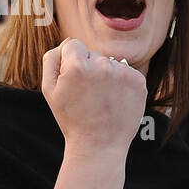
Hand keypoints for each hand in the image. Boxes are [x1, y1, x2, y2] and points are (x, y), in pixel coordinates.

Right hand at [41, 38, 146, 155]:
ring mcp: (123, 73)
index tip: (73, 81)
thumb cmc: (71, 118)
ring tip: (102, 100)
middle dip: (88, 69)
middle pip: (92, 54)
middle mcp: (102, 65)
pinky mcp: (138, 81)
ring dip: (105, 76)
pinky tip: (114, 100)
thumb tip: (67, 43)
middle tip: (87, 96)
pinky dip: (121, 83)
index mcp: (78, 65)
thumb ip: (52, 59)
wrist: (99, 145)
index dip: (70, 62)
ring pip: (110, 63)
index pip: (72, 45)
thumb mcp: (49, 90)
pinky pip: (125, 72)